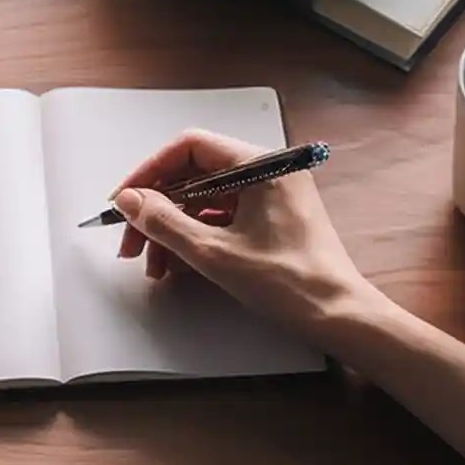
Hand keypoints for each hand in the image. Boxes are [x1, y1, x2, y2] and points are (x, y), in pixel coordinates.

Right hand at [111, 129, 393, 349]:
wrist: (339, 316)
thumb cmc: (291, 283)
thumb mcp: (214, 253)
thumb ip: (164, 222)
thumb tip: (129, 200)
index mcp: (260, 164)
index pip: (189, 147)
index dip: (149, 172)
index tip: (125, 201)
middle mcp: (266, 171)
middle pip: (193, 176)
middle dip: (157, 210)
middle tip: (130, 242)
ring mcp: (269, 196)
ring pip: (203, 201)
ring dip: (172, 229)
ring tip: (153, 265)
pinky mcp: (270, 220)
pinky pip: (221, 218)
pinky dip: (195, 238)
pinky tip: (176, 265)